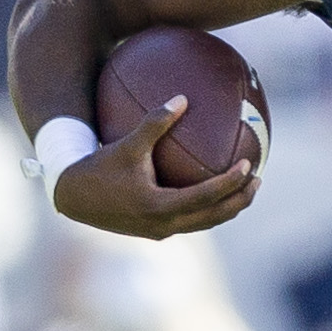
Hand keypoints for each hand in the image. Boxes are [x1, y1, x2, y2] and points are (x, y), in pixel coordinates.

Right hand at [52, 96, 256, 238]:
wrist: (73, 198)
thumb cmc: (99, 168)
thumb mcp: (127, 144)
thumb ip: (155, 122)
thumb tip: (182, 98)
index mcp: (159, 206)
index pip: (206, 197)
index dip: (231, 183)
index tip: (250, 166)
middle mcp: (163, 225)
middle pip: (213, 217)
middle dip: (239, 201)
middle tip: (258, 181)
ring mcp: (160, 232)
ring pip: (204, 223)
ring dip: (226, 208)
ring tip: (245, 190)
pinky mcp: (155, 231)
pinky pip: (190, 221)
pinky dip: (207, 209)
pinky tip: (213, 192)